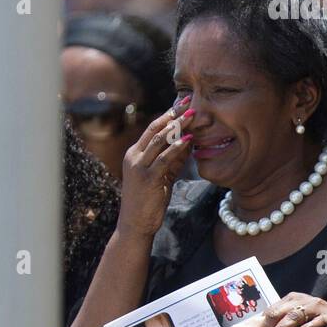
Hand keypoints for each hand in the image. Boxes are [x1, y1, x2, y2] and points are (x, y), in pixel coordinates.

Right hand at [116, 96, 194, 240]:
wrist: (135, 224)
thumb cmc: (148, 201)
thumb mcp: (161, 176)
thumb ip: (172, 161)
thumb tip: (188, 143)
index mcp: (134, 154)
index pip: (152, 128)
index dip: (168, 115)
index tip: (183, 103)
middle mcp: (134, 157)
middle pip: (154, 128)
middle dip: (173, 114)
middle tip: (190, 102)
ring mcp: (139, 167)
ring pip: (159, 140)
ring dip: (177, 126)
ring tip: (193, 115)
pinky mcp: (147, 178)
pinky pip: (164, 158)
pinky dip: (177, 147)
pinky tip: (189, 139)